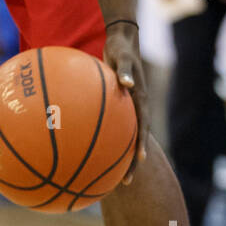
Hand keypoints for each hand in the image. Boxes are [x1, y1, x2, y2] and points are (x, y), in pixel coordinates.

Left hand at [103, 22, 148, 183]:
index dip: (141, 146)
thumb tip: (127, 84)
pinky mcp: (116, 106)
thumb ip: (125, 71)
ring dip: (116, 155)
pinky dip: (100, 137)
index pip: (142, 129)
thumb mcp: (123, 58)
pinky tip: (83, 148)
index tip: (140, 162)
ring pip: (122, 137)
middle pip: (134, 141)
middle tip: (124, 183)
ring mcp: (126, 109)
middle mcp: (135, 110)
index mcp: (140, 102)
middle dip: (130, 162)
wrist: (121, 42)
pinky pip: (108, 125)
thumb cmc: (121, 49)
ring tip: (105, 175)